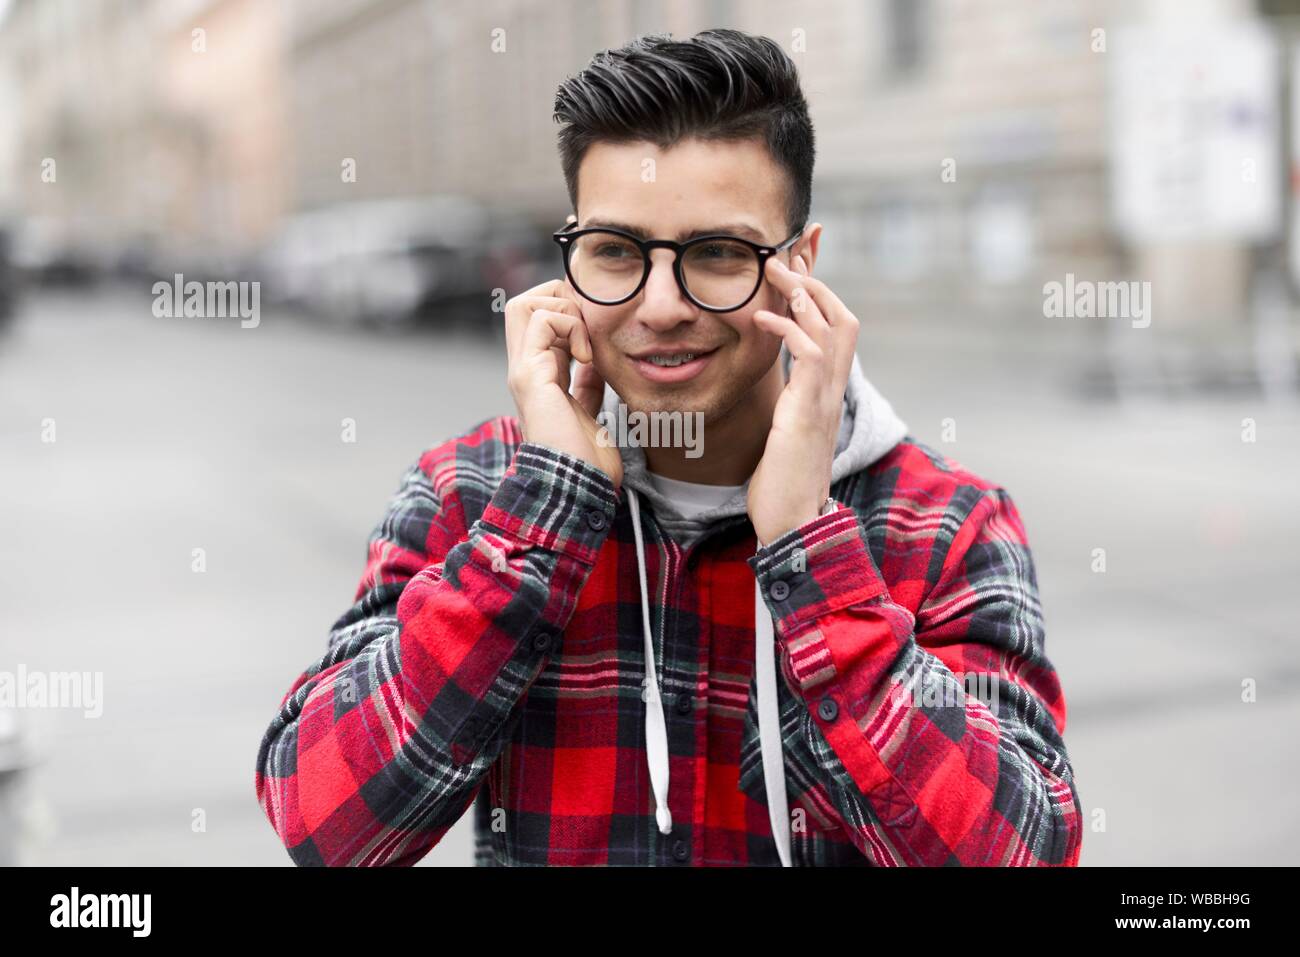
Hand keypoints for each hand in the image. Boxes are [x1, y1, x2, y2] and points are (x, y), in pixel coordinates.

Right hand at [503, 278, 621, 486]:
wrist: (578, 488)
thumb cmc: (585, 461)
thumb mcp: (589, 410)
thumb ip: (586, 385)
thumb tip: (592, 362)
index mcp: (539, 376)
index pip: (539, 321)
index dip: (567, 313)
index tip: (596, 334)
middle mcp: (525, 369)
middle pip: (523, 305)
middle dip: (560, 299)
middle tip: (589, 326)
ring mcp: (523, 372)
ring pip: (523, 305)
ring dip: (563, 310)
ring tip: (586, 341)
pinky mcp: (529, 376)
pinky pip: (540, 322)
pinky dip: (568, 326)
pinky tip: (586, 356)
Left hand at [747, 254, 859, 542]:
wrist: (792, 523)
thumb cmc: (781, 485)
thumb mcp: (783, 433)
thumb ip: (786, 406)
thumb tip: (775, 393)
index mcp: (828, 394)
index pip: (835, 330)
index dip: (819, 296)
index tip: (792, 269)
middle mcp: (834, 392)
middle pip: (844, 316)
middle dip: (815, 282)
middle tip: (782, 259)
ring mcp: (825, 400)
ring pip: (832, 326)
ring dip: (802, 293)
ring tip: (772, 271)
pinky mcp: (809, 411)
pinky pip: (809, 353)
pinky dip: (787, 328)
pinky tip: (759, 319)